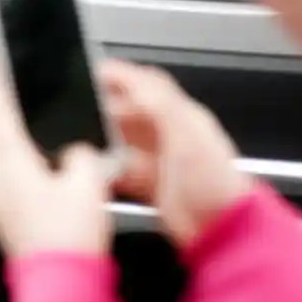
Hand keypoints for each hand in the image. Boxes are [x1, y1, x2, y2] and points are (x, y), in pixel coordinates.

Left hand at [0, 43, 111, 257]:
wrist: (59, 285)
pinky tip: (33, 159)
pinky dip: (14, 155)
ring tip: (18, 113)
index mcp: (9, 159)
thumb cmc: (67, 239)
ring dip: (4, 128)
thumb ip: (82, 155)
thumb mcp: (87, 183)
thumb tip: (79, 150)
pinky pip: (4, 172)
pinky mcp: (4, 212)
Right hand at [101, 60, 253, 248]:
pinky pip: (122, 168)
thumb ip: (161, 105)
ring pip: (125, 139)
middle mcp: (171, 134)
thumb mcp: (188, 136)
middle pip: (132, 110)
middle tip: (80, 106)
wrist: (222, 230)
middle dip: (106, 106)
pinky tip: (96, 169)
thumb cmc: (214, 183)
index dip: (122, 74)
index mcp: (183, 116)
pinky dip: (107, 167)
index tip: (94, 71)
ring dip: (104, 138)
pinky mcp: (153, 184)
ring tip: (83, 137)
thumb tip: (134, 80)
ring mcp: (161, 160)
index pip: (149, 84)